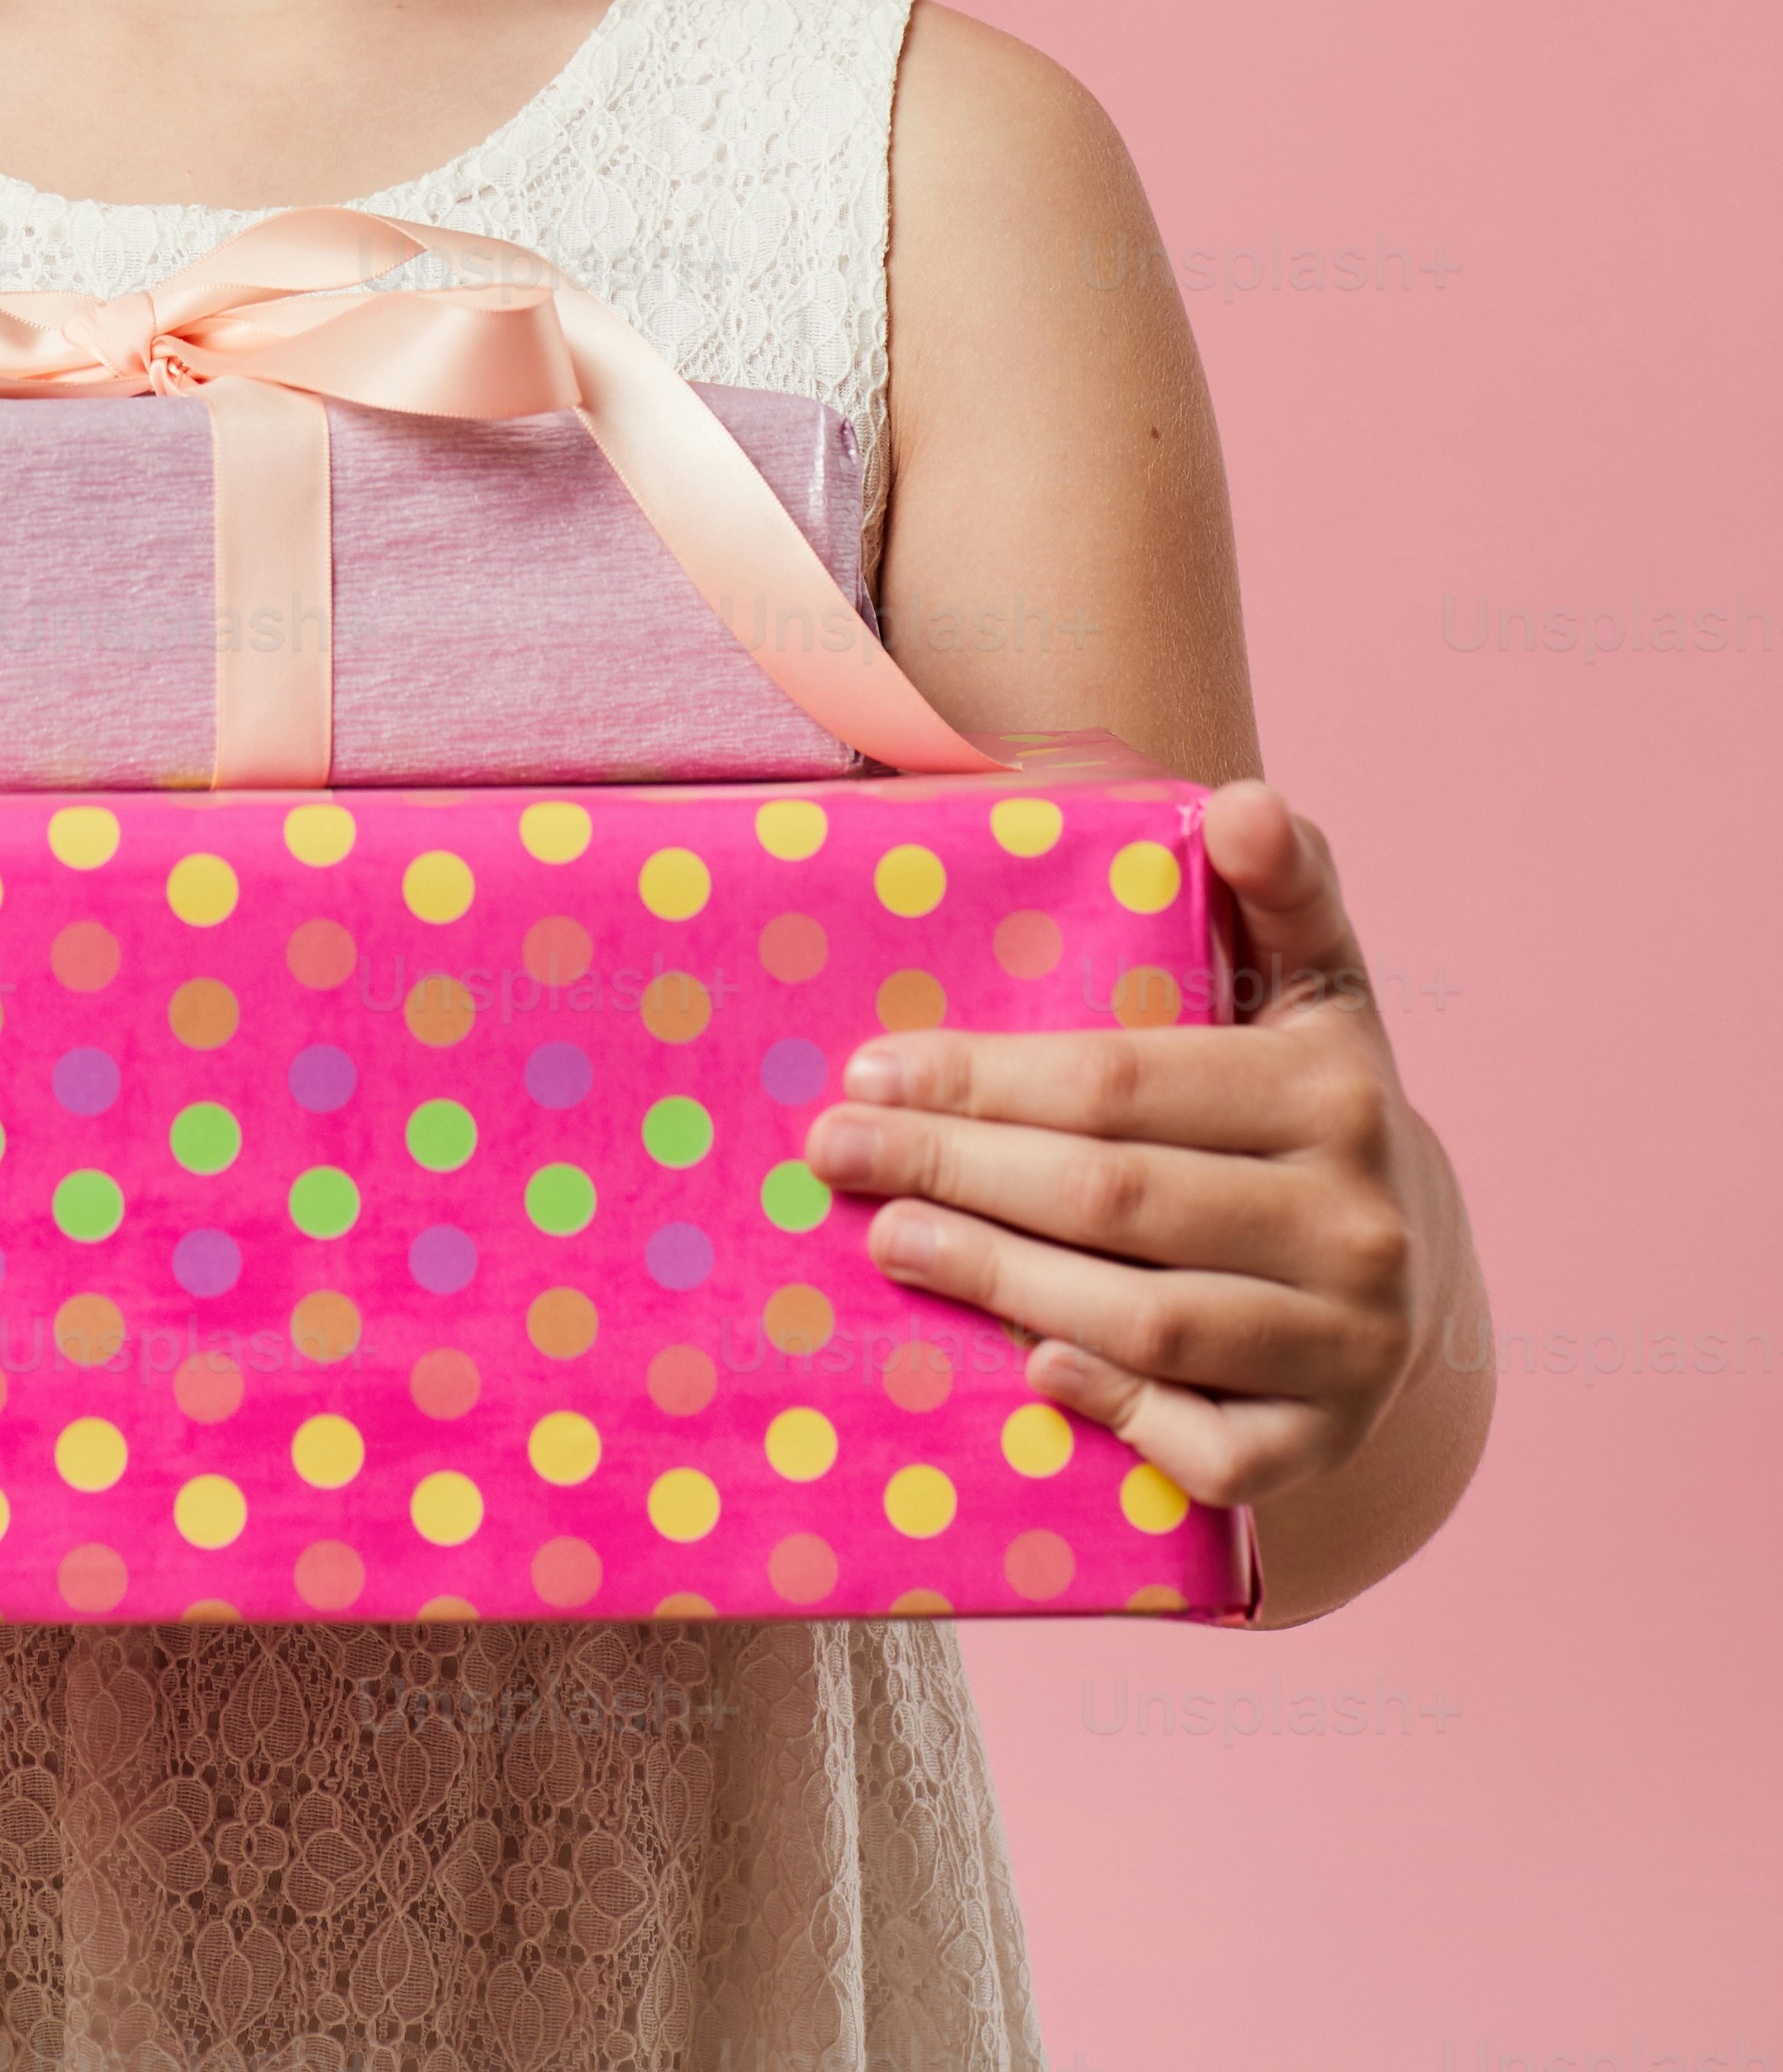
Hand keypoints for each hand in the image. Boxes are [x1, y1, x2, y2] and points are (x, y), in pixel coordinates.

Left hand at [801, 783, 1438, 1515]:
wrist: (1413, 1265)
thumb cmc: (1313, 1105)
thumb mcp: (1316, 981)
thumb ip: (1280, 879)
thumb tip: (1240, 802)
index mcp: (1339, 1093)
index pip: (1123, 1084)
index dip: (983, 1078)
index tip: (868, 1067)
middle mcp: (1358, 1226)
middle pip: (1113, 1201)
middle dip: (955, 1171)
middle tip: (838, 1151)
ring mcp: (1351, 1349)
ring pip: (1145, 1323)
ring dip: (998, 1281)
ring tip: (888, 1238)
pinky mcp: (1327, 1445)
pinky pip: (1209, 1449)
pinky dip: (1115, 1410)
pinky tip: (1029, 1369)